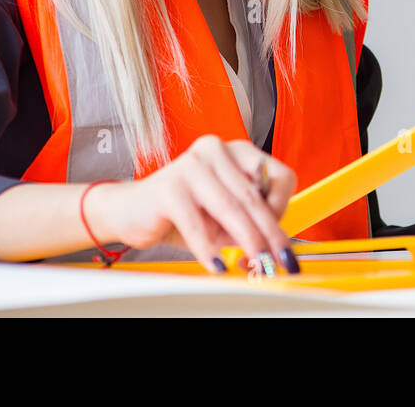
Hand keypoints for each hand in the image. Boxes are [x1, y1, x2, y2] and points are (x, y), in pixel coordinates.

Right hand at [85, 135, 297, 274]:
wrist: (131, 210)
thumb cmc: (183, 212)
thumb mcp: (225, 216)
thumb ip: (248, 223)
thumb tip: (273, 249)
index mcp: (237, 151)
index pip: (279, 177)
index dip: (283, 210)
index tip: (279, 237)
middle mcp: (216, 150)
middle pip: (256, 197)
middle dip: (271, 235)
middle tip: (280, 262)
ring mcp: (191, 164)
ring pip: (231, 209)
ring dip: (248, 242)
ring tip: (256, 266)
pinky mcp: (169, 186)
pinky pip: (197, 224)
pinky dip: (209, 249)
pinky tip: (216, 265)